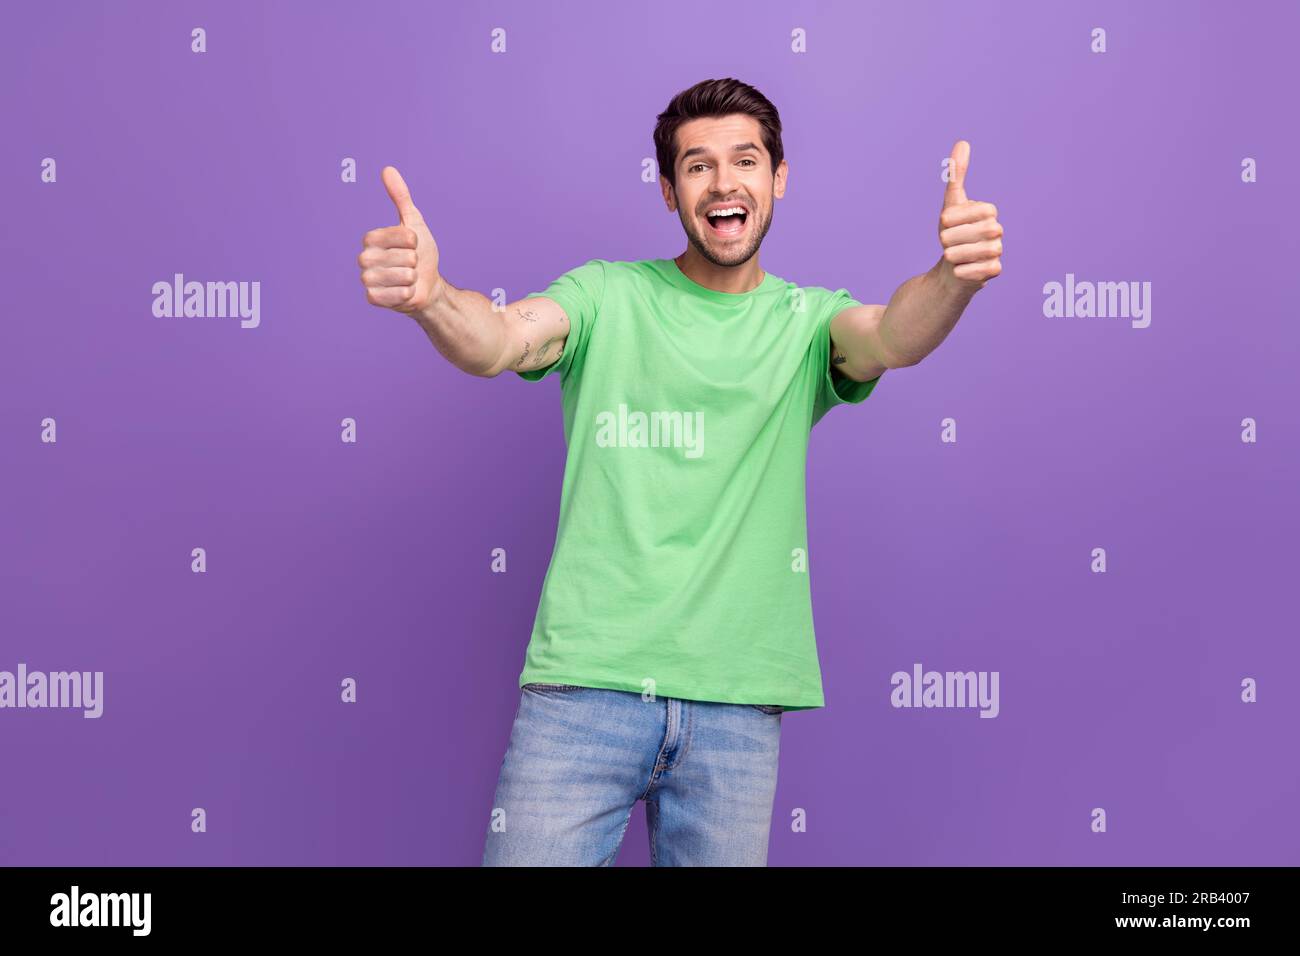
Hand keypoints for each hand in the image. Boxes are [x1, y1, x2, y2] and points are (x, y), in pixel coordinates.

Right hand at [358, 166, 442, 315]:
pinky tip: (404, 292)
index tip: (413, 244)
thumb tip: (387, 169)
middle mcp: (365, 257)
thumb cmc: (421, 254)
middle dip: (415, 262)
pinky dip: (407, 294)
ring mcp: (367, 279)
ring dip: (412, 278)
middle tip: (410, 264)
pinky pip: (396, 294)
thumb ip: (400, 197)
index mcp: (371, 238)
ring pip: (402, 277)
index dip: (414, 241)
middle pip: (404, 257)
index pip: (402, 236)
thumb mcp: (414, 222)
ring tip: (408, 278)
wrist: (428, 285)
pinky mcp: (373, 297)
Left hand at [937, 140, 1002, 290]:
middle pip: (976, 232)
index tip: (944, 224)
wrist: (950, 267)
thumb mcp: (950, 204)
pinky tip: (957, 270)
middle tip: (944, 243)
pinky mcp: (994, 271)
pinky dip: (962, 271)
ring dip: (955, 255)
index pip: (974, 210)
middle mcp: (997, 230)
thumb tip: (963, 142)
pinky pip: (978, 272)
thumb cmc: (951, 232)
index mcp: (989, 211)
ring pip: (978, 252)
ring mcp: (998, 251)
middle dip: (952, 237)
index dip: (953, 218)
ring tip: (951, 256)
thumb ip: (957, 175)